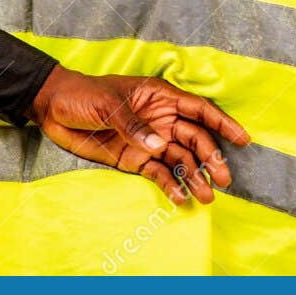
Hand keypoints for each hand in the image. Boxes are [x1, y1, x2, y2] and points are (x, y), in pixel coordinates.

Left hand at [30, 65, 250, 204]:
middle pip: (194, 139)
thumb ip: (134, 125)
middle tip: (223, 179)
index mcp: (160, 97)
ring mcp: (149, 141)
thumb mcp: (108, 104)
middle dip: (211, 158)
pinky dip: (171, 186)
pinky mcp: (135, 160)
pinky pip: (159, 174)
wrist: (53, 109)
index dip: (222, 123)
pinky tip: (180, 199)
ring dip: (195, 177)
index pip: (199, 109)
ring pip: (180, 160)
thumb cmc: (84, 96)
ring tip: (207, 197)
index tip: (242, 139)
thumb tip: (160, 145)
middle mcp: (161, 120)